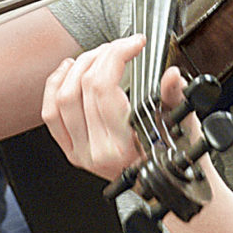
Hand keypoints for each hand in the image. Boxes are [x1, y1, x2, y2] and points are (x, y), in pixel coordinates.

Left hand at [42, 34, 190, 179]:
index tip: (135, 43)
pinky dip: (55, 86)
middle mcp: (95, 151)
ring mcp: (80, 151)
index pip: (104, 88)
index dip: (117, 55)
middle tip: (120, 46)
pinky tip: (68, 70)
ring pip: (62, 98)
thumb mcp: (182, 126)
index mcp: (121, 146)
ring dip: (78, 67)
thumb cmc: (174, 161)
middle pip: (83, 87)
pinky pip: (50, 114)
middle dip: (102, 55)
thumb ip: (176, 98)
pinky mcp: (71, 150)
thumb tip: (171, 75)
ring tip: (97, 54)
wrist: (164, 188)